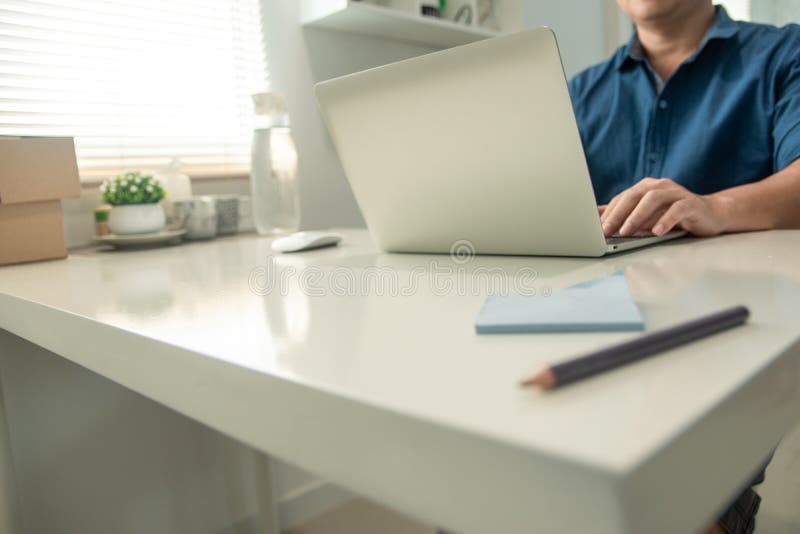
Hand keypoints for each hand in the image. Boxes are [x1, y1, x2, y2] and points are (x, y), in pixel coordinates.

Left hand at [599, 178, 727, 236]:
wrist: (710, 214)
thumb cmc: (673, 215)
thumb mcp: (646, 215)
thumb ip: (624, 214)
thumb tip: (596, 216)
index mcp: (645, 187)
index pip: (622, 198)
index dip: (608, 212)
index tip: (595, 228)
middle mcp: (659, 186)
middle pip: (634, 196)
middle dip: (618, 214)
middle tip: (606, 230)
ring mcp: (676, 192)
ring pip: (653, 199)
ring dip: (637, 216)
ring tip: (626, 231)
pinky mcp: (691, 203)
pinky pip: (677, 209)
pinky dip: (665, 220)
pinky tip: (656, 232)